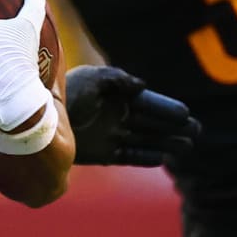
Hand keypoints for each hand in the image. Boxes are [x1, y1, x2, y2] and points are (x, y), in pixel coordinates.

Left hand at [66, 65, 199, 166]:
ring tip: (187, 146)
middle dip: (172, 126)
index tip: (185, 113)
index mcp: (112, 96)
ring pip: (144, 140)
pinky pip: (128, 156)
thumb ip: (118, 79)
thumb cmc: (65, 94)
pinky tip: (162, 158)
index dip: (165, 108)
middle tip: (196, 131)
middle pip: (149, 123)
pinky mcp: (100, 153)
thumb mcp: (92, 78)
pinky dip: (144, 157)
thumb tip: (142, 85)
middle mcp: (113, 117)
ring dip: (165, 143)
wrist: (40, 120)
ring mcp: (108, 136)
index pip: (145, 103)